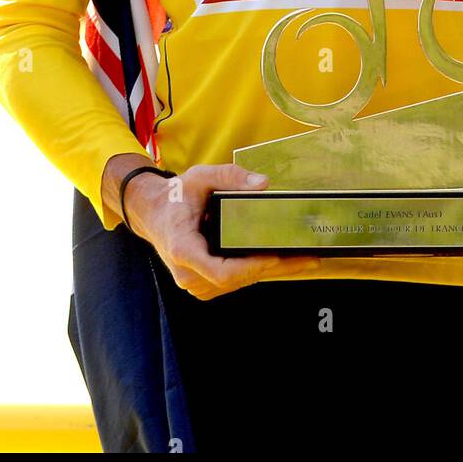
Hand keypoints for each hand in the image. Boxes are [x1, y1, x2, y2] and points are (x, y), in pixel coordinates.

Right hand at [123, 162, 320, 300]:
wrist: (153, 213)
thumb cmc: (175, 196)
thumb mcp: (199, 177)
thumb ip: (230, 176)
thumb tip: (263, 184)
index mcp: (184, 249)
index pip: (222, 272)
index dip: (251, 268)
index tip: (276, 258)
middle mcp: (188, 273)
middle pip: (239, 279)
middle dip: (276, 268)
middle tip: (309, 258)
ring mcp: (195, 283)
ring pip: (239, 282)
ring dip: (271, 272)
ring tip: (303, 259)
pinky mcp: (204, 284)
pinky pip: (235, 281)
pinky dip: (257, 270)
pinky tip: (282, 260)